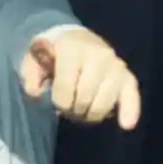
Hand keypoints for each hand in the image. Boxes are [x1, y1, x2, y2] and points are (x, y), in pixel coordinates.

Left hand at [21, 30, 140, 129]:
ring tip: (84, 108)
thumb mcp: (34, 60)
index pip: (65, 90)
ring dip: (91, 114)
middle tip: (70, 106)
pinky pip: (132, 95)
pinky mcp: (127, 75)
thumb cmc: (54, 54)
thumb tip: (38, 93)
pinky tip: (126, 125)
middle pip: (85, 99)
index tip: (56, 99)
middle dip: (74, 109)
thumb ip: (30, 76)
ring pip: (103, 104)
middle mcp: (98, 55)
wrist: (75, 39)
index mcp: (72, 49)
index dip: (59, 102)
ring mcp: (115, 65)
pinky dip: (131, 110)